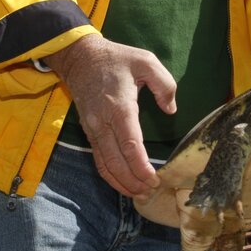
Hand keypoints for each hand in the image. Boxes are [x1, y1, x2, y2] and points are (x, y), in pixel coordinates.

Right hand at [45, 34, 176, 196]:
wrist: (81, 57)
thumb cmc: (117, 59)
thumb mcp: (146, 61)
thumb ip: (164, 84)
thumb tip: (170, 109)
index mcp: (119, 107)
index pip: (130, 145)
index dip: (141, 167)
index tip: (155, 179)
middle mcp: (103, 122)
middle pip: (116, 162)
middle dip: (133, 182)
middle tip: (151, 192)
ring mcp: (92, 128)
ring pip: (104, 165)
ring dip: (121, 183)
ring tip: (140, 194)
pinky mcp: (88, 131)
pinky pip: (98, 159)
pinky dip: (110, 175)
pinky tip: (124, 183)